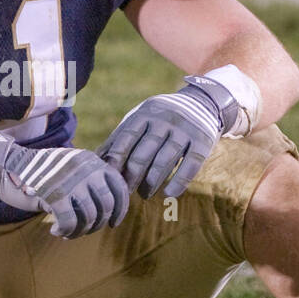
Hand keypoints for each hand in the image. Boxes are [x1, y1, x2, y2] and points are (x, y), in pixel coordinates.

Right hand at [0, 132, 128, 237]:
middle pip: (107, 205)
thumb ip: (91, 179)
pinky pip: (70, 223)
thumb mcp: (71, 167)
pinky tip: (57, 231)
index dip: (120, 209)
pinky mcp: (54, 195)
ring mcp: (70, 181)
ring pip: (89, 217)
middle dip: (98, 223)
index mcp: (91, 160)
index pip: (119, 186)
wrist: (9, 167)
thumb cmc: (43, 173)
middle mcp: (84, 168)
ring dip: (80, 231)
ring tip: (69, 232)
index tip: (113, 222)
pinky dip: (65, 232)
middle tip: (86, 229)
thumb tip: (111, 209)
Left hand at [97, 73, 247, 198]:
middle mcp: (165, 119)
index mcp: (146, 113)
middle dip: (133, 176)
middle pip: (144, 153)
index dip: (117, 160)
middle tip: (127, 191)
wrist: (202, 103)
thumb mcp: (141, 119)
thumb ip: (121, 137)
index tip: (110, 178)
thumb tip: (96, 159)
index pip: (127, 139)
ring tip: (145, 194)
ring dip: (153, 182)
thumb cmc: (161, 117)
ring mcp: (185, 129)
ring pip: (165, 160)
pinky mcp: (203, 140)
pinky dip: (179, 182)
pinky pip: (190, 165)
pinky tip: (169, 194)